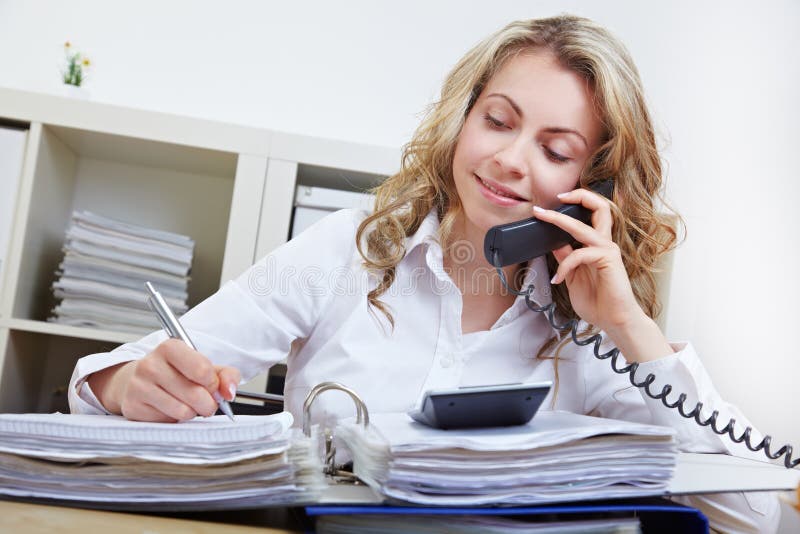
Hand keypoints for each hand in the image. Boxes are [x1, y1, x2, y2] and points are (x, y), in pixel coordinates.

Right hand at [89, 338, 240, 421]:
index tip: (211, 385)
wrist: (139, 381)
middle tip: (205, 402)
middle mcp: (151, 364)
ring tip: (186, 404)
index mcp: (170, 347)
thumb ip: (226, 375)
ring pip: (183, 411)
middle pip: (196, 394)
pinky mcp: (133, 406)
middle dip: (208, 403)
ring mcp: (139, 385)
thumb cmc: (176, 373)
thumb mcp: (204, 367)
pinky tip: (169, 408)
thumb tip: (229, 392)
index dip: (213, 384)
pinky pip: (167, 421)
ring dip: (192, 413)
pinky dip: (174, 420)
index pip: (202, 370)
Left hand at [531, 188, 642, 332]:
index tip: (553, 204)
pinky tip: (558, 278)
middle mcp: (604, 243)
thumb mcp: (573, 276)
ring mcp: (607, 250)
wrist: (613, 321)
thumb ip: (566, 258)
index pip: (592, 215)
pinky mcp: (608, 260)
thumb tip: (553, 243)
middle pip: (600, 207)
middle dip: (579, 196)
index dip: (576, 204)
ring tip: (541, 216)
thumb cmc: (597, 302)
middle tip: (556, 196)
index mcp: (597, 245)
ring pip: (583, 226)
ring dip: (559, 220)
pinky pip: (579, 254)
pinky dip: (565, 265)